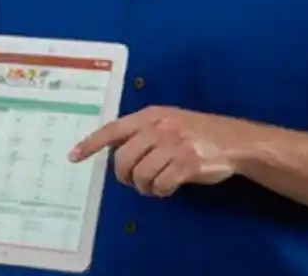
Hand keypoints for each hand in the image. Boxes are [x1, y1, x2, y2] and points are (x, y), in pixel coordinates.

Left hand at [69, 106, 254, 197]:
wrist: (234, 140)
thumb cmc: (196, 132)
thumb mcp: (167, 121)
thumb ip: (142, 132)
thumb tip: (114, 150)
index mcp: (149, 115)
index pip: (112, 129)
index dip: (90, 144)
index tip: (73, 157)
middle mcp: (158, 128)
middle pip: (123, 159)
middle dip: (124, 177)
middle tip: (134, 182)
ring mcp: (173, 145)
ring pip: (141, 175)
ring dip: (144, 187)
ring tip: (153, 186)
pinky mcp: (187, 163)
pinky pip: (161, 185)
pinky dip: (160, 192)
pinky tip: (167, 188)